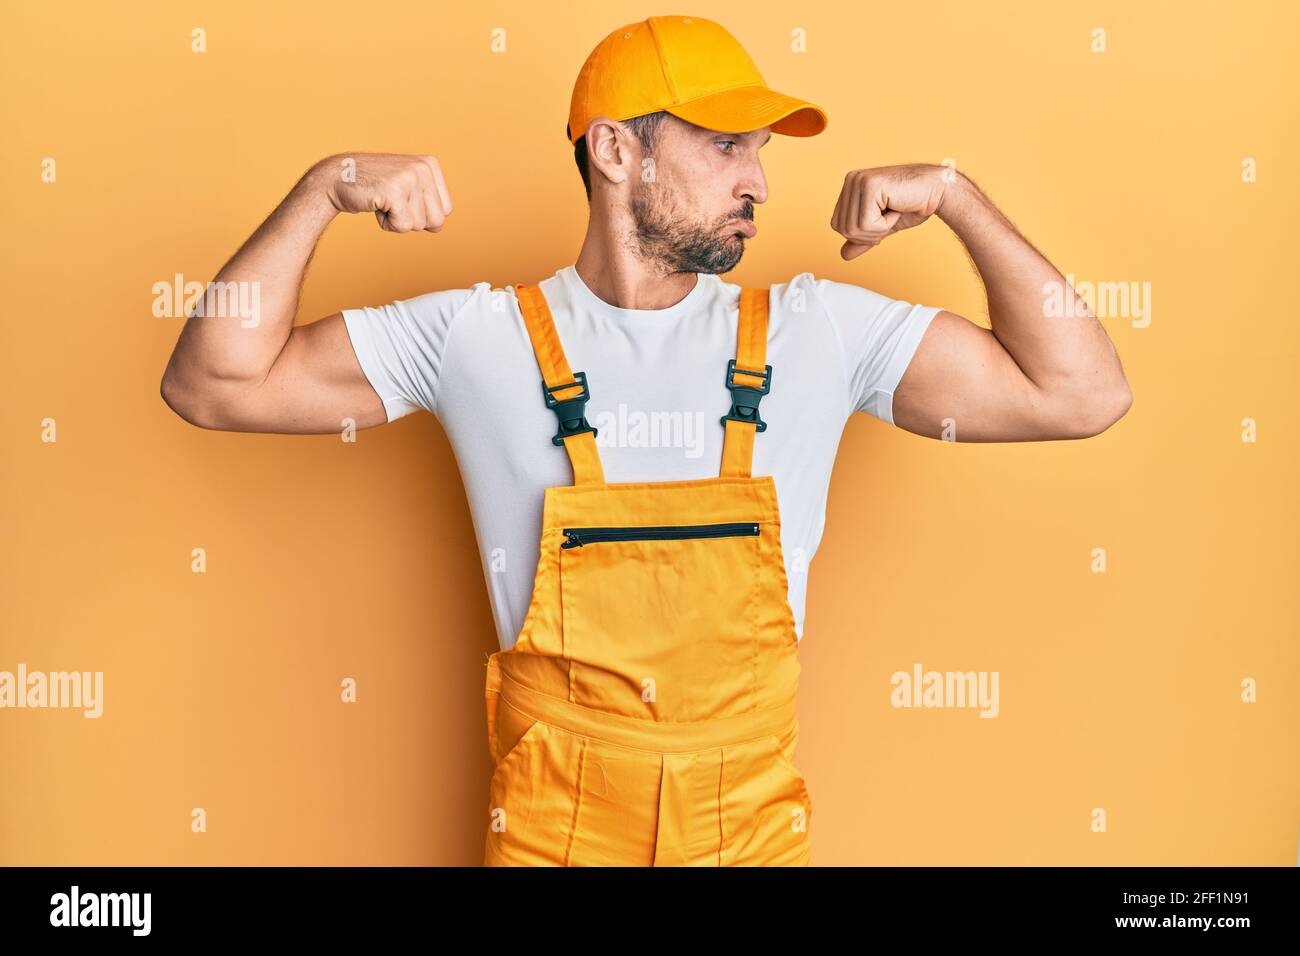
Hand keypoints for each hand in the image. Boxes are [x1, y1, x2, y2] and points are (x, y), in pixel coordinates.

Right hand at [318, 153, 452, 232]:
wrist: (336, 178)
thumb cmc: (373, 187)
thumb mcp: (407, 188)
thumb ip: (427, 203)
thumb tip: (439, 226)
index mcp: (430, 165)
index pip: (445, 210)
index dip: (422, 214)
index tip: (401, 198)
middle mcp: (423, 167)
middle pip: (436, 220)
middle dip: (412, 220)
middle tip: (391, 202)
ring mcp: (410, 177)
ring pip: (418, 225)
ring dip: (397, 221)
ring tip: (382, 200)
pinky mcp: (395, 191)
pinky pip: (402, 226)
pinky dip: (387, 224)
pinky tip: (376, 204)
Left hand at [830, 164, 947, 259]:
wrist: (937, 192)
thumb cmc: (913, 205)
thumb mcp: (883, 227)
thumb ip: (863, 239)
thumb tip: (843, 255)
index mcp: (850, 187)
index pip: (838, 225)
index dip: (861, 234)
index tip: (883, 220)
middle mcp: (851, 180)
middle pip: (843, 229)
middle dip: (870, 233)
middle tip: (890, 216)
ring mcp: (858, 181)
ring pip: (853, 228)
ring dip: (879, 229)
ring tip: (894, 211)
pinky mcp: (869, 185)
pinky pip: (866, 224)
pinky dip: (885, 224)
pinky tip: (896, 207)